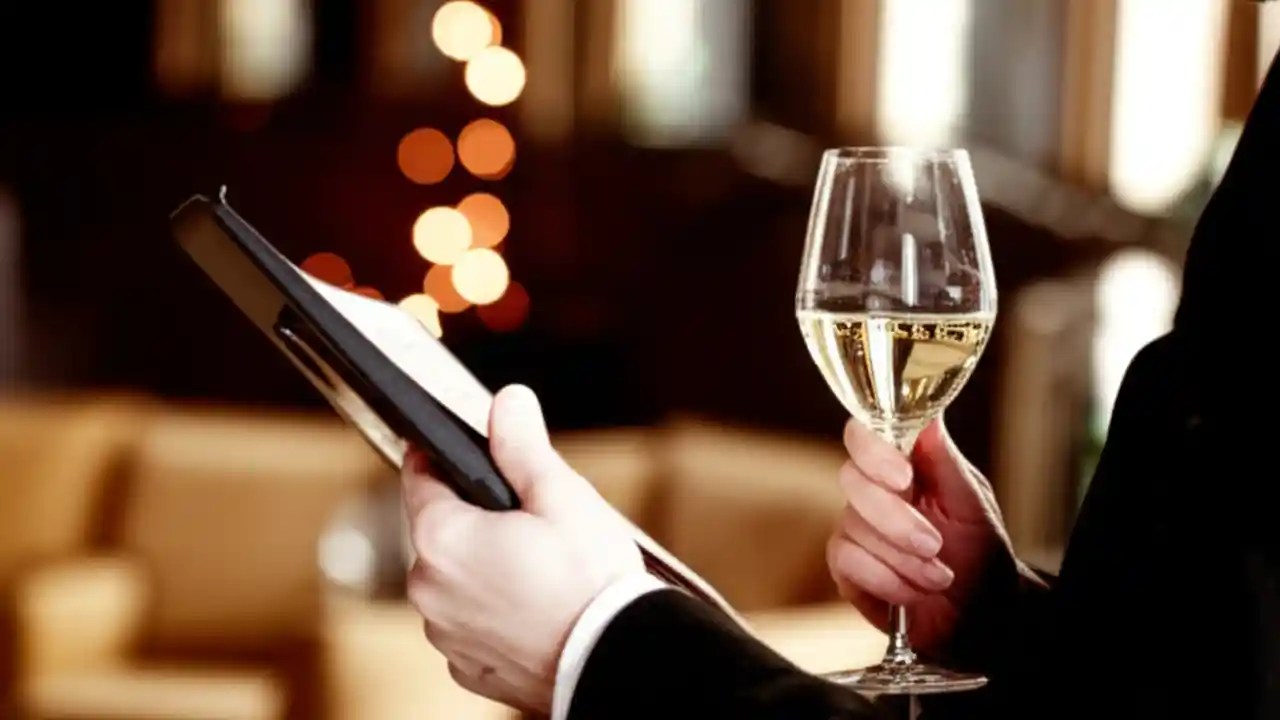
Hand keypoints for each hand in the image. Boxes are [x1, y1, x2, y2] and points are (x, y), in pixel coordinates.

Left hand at [401, 385, 644, 714]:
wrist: (616, 662)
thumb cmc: (591, 583)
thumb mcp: (561, 497)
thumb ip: (522, 447)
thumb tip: (506, 402)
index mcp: (441, 538)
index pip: (418, 477)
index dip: (441, 458)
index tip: (464, 452)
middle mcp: (429, 590)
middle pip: (440, 532)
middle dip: (476, 519)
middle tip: (530, 520)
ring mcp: (446, 635)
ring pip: (455, 582)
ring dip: (484, 570)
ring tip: (541, 569)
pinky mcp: (469, 669)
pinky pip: (472, 625)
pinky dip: (495, 614)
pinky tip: (536, 607)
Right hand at [826, 417, 1032, 655]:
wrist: (977, 612)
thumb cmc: (979, 553)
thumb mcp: (972, 503)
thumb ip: (945, 461)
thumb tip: (928, 415)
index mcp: (903, 466)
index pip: (863, 436)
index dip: (873, 452)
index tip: (903, 477)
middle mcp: (872, 492)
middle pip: (852, 480)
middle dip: (896, 519)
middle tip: (934, 544)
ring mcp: (854, 528)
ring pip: (852, 526)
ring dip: (903, 559)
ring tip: (937, 575)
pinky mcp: (845, 565)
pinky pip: (846, 560)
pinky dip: (887, 580)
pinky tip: (912, 590)